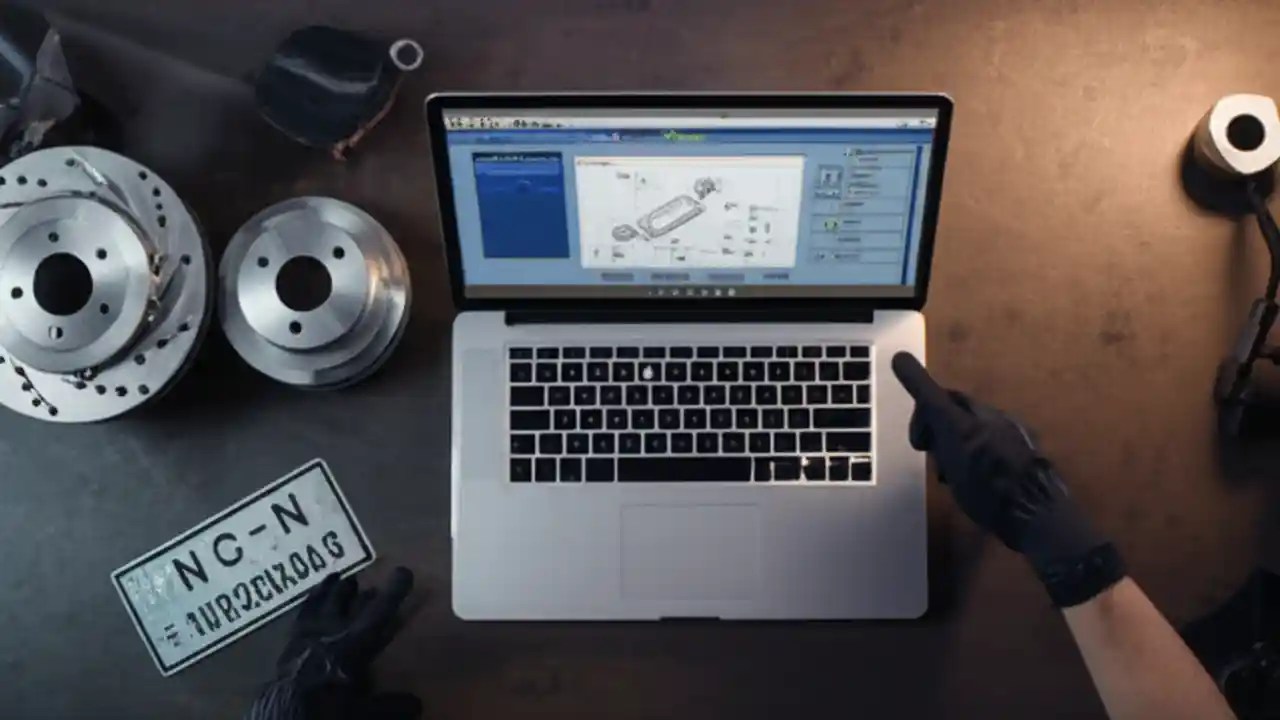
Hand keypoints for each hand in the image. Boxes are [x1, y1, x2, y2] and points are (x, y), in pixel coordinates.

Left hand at [246, 567, 419, 719]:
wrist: (283, 713)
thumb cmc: (326, 707)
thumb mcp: (364, 712)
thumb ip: (390, 705)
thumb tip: (417, 704)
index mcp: (353, 643)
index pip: (379, 612)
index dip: (393, 592)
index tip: (403, 571)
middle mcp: (330, 631)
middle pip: (345, 601)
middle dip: (355, 590)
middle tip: (360, 581)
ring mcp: (305, 635)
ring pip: (320, 603)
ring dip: (328, 590)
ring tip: (333, 578)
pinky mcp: (287, 645)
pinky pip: (299, 616)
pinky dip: (307, 605)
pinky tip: (306, 603)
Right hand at [891, 352, 1123, 606]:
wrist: (1031, 514)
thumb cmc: (985, 475)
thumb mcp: (950, 429)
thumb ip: (926, 393)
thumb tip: (900, 357)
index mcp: (978, 413)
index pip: (941, 398)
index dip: (923, 416)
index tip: (917, 443)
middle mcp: (996, 421)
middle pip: (956, 418)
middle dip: (937, 435)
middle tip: (930, 459)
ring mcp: (1010, 444)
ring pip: (970, 437)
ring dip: (953, 452)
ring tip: (949, 477)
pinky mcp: (1018, 464)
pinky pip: (986, 455)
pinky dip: (970, 464)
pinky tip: (970, 485)